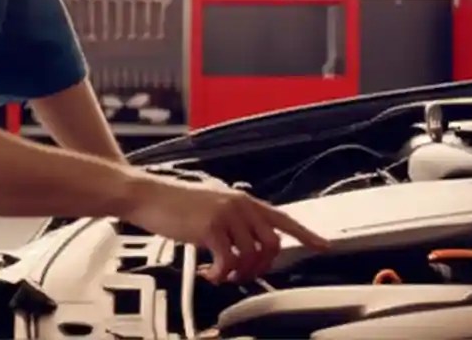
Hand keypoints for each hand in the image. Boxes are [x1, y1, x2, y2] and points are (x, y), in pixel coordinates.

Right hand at [121, 176, 329, 283]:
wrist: (148, 195)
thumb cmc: (175, 203)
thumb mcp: (212, 205)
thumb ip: (233, 219)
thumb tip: (246, 245)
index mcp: (243, 200)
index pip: (282, 219)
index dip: (306, 234)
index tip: (323, 246)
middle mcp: (240, 205)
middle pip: (271, 244)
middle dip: (262, 266)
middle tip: (243, 274)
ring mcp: (226, 215)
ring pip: (251, 255)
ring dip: (239, 273)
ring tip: (223, 275)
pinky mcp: (210, 228)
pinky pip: (228, 262)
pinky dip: (221, 275)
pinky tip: (210, 274)